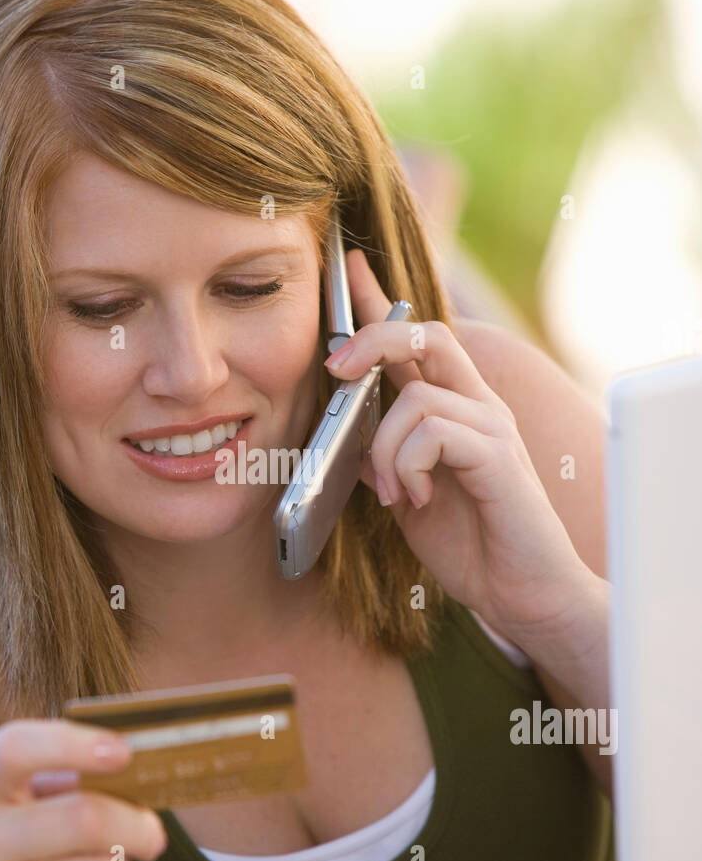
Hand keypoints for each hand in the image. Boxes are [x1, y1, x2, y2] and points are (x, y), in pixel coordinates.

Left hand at [325, 249, 592, 642]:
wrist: (525, 594)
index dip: (378, 302)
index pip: (416, 341)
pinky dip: (409, 466)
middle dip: (372, 340)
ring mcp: (492, 427)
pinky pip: (434, 432)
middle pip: (424, 336)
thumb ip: (385, 459)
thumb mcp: (409, 496)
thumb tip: (351, 437)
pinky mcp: (498, 455)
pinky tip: (418, 500)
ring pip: (415, 398)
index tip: (348, 267)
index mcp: (455, 409)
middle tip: (335, 370)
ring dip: (385, 450)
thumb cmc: (473, 546)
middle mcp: (477, 406)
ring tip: (395, 493)